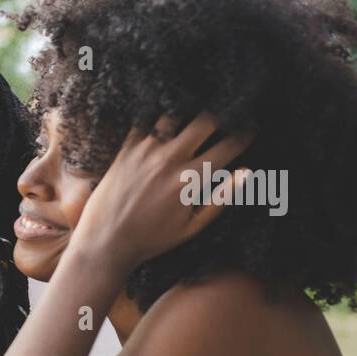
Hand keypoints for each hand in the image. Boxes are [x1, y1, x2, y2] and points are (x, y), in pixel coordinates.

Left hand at [69, 112, 254, 272]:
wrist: (105, 241)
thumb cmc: (151, 239)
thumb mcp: (192, 226)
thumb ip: (221, 198)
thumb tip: (246, 172)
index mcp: (190, 180)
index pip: (228, 146)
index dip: (245, 135)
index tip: (251, 129)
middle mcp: (169, 159)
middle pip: (205, 120)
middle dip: (221, 116)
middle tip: (225, 117)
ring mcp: (145, 151)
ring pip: (174, 115)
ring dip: (187, 114)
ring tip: (193, 116)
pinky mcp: (125, 150)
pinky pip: (144, 122)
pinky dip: (157, 118)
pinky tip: (163, 119)